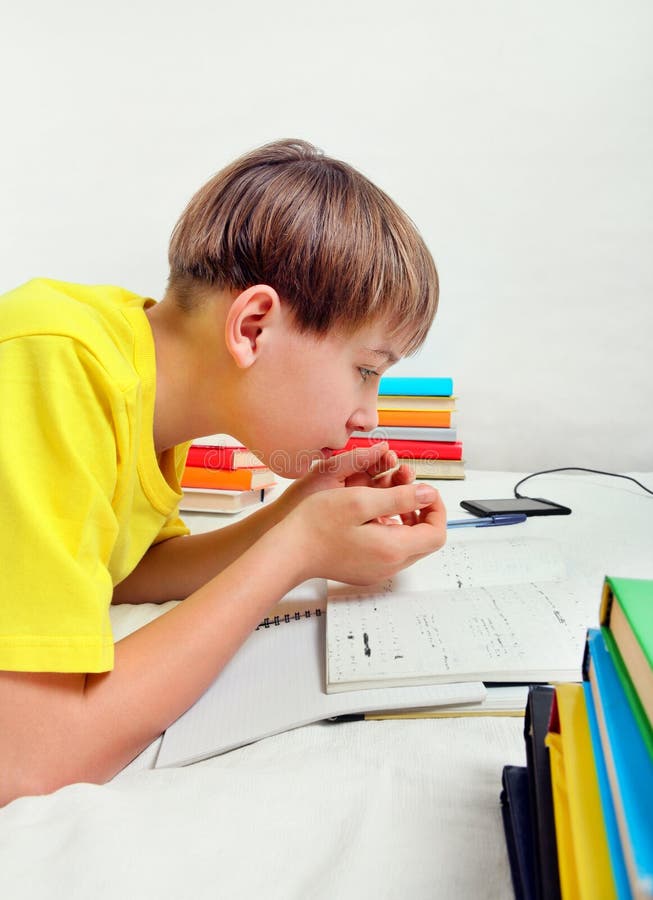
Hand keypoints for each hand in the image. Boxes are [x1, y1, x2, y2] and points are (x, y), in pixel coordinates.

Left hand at [277, 442, 416, 520]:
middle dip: (399, 477)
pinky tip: (401, 517)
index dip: (387, 461)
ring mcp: (363, 512)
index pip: (377, 464)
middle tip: (406, 474)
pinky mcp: (366, 530)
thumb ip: (354, 459)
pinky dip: (394, 518)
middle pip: (388, 482)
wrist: (288, 531)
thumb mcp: (327, 473)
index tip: (393, 459)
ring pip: (389, 502)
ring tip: (406, 494)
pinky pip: (385, 522)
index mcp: (351, 474)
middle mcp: (359, 491)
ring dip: (400, 496)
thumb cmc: (301, 500)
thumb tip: (383, 446)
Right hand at [282, 481, 445, 585]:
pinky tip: (372, 517)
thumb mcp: (360, 500)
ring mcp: (378, 571)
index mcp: (393, 548)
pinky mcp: (366, 571)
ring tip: (388, 500)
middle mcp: (390, 565)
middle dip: (422, 513)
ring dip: (406, 522)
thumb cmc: (317, 524)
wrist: (289, 552)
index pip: (437, 533)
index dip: (436, 508)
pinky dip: (391, 533)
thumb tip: (427, 494)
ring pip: (409, 546)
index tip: (422, 490)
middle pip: (426, 541)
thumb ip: (399, 498)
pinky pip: (391, 553)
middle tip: (407, 491)